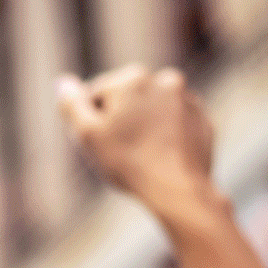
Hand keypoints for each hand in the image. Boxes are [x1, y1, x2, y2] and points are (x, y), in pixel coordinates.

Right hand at [57, 66, 217, 221]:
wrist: (179, 190)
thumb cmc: (129, 163)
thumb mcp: (88, 135)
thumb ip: (72, 105)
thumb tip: (63, 83)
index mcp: (132, 78)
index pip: (98, 94)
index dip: (92, 121)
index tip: (100, 144)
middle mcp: (164, 79)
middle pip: (129, 100)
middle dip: (121, 120)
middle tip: (120, 153)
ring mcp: (188, 100)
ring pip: (154, 111)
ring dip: (145, 127)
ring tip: (142, 157)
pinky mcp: (203, 121)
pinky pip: (176, 125)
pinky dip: (168, 136)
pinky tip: (162, 159)